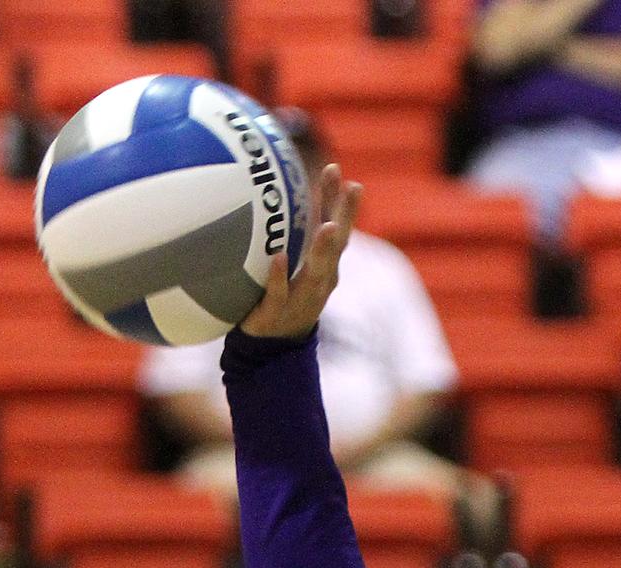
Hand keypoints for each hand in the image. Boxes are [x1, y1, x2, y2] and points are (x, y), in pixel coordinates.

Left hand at [240, 164, 362, 340]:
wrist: (272, 346)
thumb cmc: (281, 295)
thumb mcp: (288, 262)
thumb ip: (284, 233)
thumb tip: (266, 188)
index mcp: (325, 266)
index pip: (337, 228)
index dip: (339, 200)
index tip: (334, 167)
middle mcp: (321, 280)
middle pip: (338, 246)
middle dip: (347, 216)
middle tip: (354, 188)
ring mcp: (303, 299)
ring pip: (318, 272)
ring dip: (325, 249)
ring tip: (328, 227)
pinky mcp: (278, 315)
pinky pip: (280, 294)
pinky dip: (280, 277)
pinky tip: (279, 258)